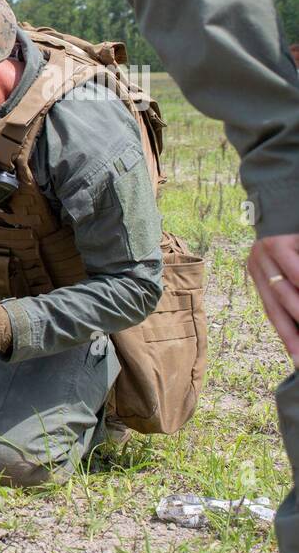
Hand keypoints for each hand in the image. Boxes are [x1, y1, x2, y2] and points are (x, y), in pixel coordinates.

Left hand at [248, 234, 298, 365]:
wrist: (285, 191)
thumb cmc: (294, 232)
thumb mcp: (291, 259)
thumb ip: (292, 286)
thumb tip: (296, 318)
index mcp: (258, 273)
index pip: (273, 311)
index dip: (287, 337)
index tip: (298, 361)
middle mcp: (258, 263)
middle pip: (279, 306)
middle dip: (295, 333)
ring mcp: (267, 252)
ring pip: (289, 291)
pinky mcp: (281, 240)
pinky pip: (297, 270)